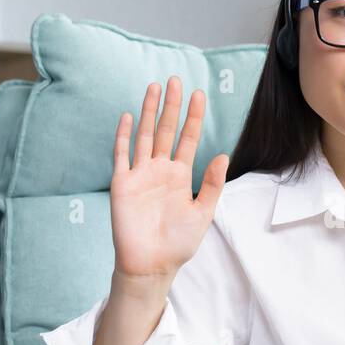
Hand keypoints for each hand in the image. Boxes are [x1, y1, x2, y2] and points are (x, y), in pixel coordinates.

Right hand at [110, 77, 226, 279]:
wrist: (152, 264)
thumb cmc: (178, 243)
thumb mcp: (203, 213)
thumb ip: (212, 185)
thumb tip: (223, 155)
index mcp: (180, 175)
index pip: (188, 139)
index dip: (194, 117)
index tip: (200, 94)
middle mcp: (160, 170)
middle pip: (166, 130)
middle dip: (171, 106)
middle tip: (176, 80)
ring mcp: (140, 174)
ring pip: (144, 136)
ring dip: (149, 112)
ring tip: (155, 87)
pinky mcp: (122, 183)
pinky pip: (121, 155)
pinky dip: (124, 136)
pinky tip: (129, 116)